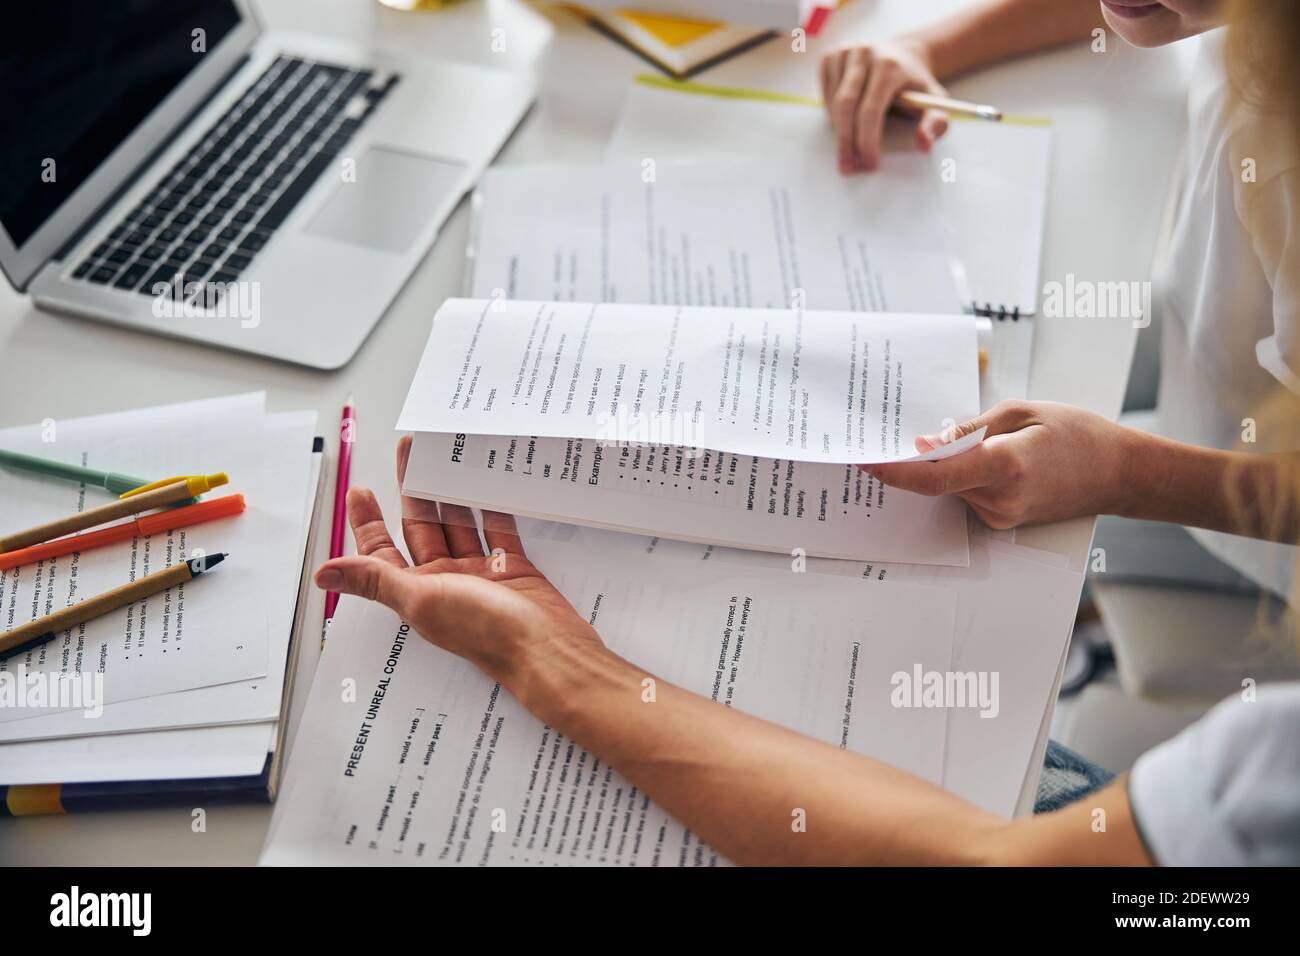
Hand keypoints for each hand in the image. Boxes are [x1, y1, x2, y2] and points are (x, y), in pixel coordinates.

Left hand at [314, 436, 602, 684]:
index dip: (368, 522)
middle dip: (412, 490)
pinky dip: (490, 504)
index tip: (360, 489)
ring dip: (448, 492)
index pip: (383, 552)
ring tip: (441, 455)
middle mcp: (445, 581)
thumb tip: (322, 576)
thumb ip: (374, 580)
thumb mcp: (420, 601)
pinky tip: (485, 479)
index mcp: (417, 592)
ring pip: (457, 523)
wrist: (546, 648)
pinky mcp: (512, 565)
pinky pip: (496, 528)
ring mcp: (479, 573)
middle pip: (421, 529)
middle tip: (408, 450)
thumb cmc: (484, 631)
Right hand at [819, 37, 949, 173]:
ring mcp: (845, 52)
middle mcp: (865, 54)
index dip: (867, 140)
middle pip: (846, 106)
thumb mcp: (935, 103)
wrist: (903, 55)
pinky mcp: (831, 56)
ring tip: (854, 139)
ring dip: (840, 128)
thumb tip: (924, 145)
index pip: (871, 109)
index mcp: (890, 66)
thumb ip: (935, 124)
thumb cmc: (915, 85)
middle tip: (848, 167)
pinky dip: (832, 112)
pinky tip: (848, 114)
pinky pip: (824, 94)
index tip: (869, 164)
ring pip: (833, 103)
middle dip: (846, 141)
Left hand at [865, 401, 1136, 528]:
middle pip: (939, 481)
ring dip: (946, 467)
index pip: (935, 476)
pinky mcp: (1004, 523)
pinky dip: (962, 477)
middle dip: (919, 460)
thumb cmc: (1078, 434)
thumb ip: (968, 430)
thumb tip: (927, 444)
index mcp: (1005, 466)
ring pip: (951, 489)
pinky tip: (980, 459)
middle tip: (895, 439)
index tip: (868, 461)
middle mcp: (1000, 500)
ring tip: (968, 441)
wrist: (1119, 473)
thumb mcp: (1020, 412)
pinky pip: (967, 496)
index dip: (896, 470)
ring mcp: (1002, 517)